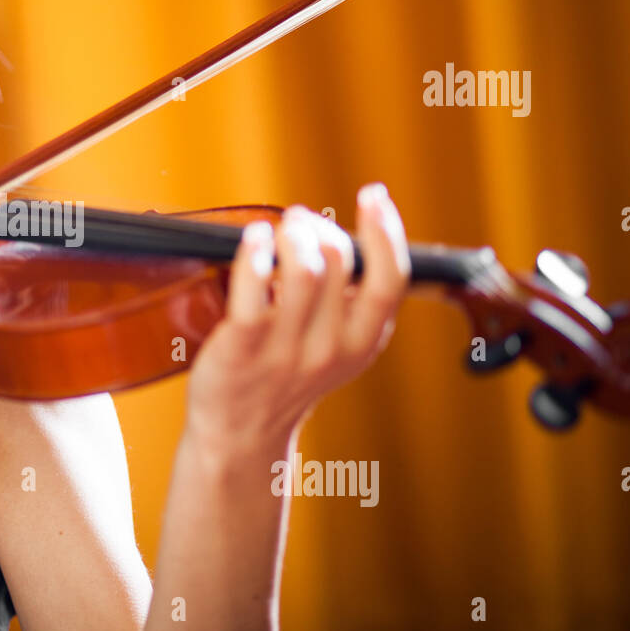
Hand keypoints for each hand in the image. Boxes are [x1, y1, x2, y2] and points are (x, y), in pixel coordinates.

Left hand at [185, 183, 410, 452]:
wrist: (240, 435)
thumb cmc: (284, 377)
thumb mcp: (336, 346)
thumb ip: (347, 300)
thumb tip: (338, 234)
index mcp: (363, 342)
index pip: (389, 280)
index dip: (386, 231)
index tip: (372, 195)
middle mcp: (330, 347)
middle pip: (337, 261)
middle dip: (318, 227)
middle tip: (298, 220)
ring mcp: (285, 350)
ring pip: (300, 269)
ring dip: (289, 234)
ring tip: (277, 228)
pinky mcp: (242, 348)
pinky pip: (253, 289)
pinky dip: (255, 252)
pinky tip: (254, 237)